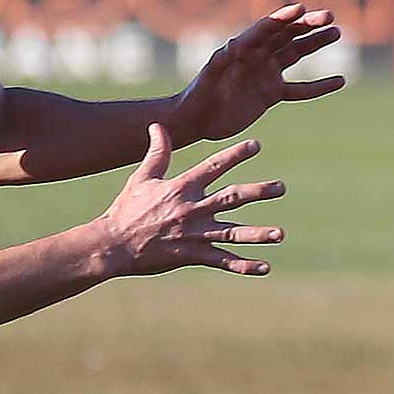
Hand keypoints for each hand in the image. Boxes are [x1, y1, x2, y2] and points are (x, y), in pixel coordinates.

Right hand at [97, 125, 286, 276]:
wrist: (112, 245)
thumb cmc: (126, 210)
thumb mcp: (142, 178)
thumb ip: (158, 153)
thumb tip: (159, 125)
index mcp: (182, 187)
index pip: (214, 166)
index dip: (235, 154)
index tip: (256, 145)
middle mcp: (192, 209)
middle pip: (232, 198)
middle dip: (258, 192)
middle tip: (281, 187)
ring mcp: (194, 234)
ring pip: (233, 233)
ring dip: (258, 234)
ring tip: (280, 234)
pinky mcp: (192, 255)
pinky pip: (223, 261)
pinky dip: (244, 266)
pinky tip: (265, 267)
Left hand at [171, 4, 346, 141]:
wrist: (196, 120)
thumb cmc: (197, 96)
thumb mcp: (209, 78)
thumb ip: (220, 62)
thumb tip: (234, 45)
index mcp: (242, 47)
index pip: (267, 28)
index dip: (284, 17)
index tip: (302, 8)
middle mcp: (257, 56)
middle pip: (287, 35)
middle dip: (308, 24)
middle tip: (329, 16)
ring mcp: (266, 73)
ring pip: (296, 54)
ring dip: (316, 43)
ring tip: (337, 32)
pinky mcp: (271, 93)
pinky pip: (300, 89)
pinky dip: (319, 86)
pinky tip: (341, 81)